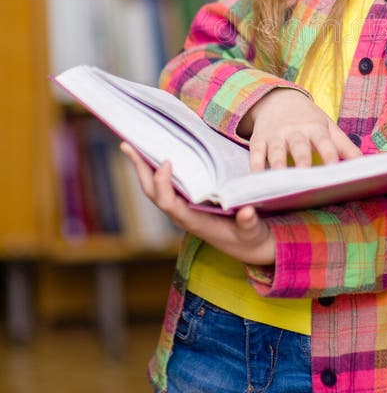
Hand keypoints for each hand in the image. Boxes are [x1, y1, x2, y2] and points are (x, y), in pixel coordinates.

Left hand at [120, 143, 275, 264]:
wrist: (246, 246)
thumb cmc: (248, 237)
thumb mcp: (252, 232)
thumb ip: (248, 223)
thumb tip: (248, 212)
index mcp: (194, 221)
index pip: (169, 203)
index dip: (163, 184)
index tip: (166, 163)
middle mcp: (182, 215)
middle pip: (153, 193)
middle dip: (140, 170)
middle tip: (128, 146)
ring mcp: (181, 209)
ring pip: (155, 189)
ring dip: (142, 167)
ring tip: (131, 146)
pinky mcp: (186, 203)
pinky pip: (164, 186)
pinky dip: (155, 170)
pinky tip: (153, 154)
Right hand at [239, 88, 361, 170]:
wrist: (278, 99)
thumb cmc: (309, 119)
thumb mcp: (328, 127)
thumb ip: (344, 146)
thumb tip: (364, 163)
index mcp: (315, 128)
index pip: (324, 142)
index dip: (329, 154)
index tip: (334, 169)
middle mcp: (295, 131)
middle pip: (299, 146)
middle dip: (302, 160)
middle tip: (305, 176)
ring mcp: (275, 135)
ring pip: (275, 151)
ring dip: (277, 165)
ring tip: (280, 181)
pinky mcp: (258, 140)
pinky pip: (255, 153)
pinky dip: (255, 165)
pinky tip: (256, 178)